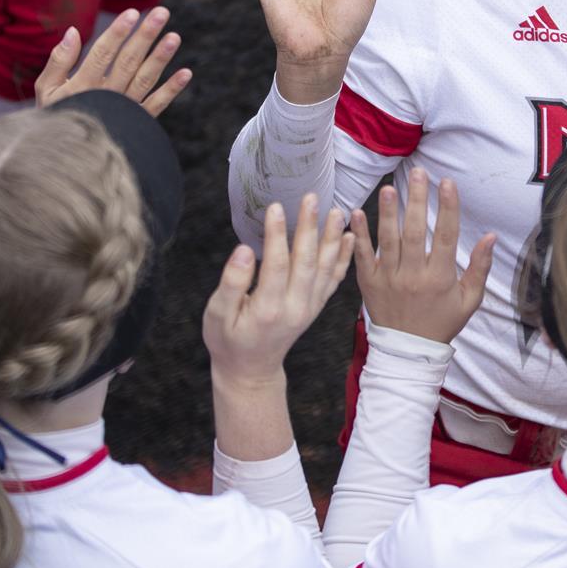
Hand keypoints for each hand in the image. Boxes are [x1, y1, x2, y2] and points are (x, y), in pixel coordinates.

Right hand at [33, 6, 190, 115]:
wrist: (71, 157)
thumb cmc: (56, 116)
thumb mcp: (48, 89)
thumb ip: (59, 60)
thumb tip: (71, 30)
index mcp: (82, 86)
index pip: (102, 54)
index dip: (117, 33)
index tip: (132, 13)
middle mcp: (107, 96)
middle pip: (128, 62)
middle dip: (145, 36)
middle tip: (162, 13)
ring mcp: (124, 110)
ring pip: (145, 80)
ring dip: (160, 59)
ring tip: (174, 37)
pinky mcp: (138, 122)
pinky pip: (157, 105)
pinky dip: (172, 90)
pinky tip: (186, 73)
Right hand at [203, 194, 353, 384]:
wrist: (251, 369)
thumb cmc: (228, 339)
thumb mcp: (216, 315)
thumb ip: (232, 283)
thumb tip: (244, 250)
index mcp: (267, 309)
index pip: (276, 264)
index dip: (276, 235)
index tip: (276, 206)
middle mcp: (295, 308)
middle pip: (306, 261)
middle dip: (309, 227)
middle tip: (311, 198)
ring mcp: (309, 308)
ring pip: (326, 269)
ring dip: (332, 238)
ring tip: (336, 210)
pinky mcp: (316, 307)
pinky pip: (334, 280)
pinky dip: (343, 258)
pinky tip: (349, 237)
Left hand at [352, 168, 494, 344]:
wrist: (408, 351)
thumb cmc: (442, 323)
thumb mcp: (469, 300)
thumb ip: (480, 268)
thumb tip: (491, 237)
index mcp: (440, 278)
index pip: (447, 236)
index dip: (448, 207)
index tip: (447, 183)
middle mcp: (414, 276)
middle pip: (416, 232)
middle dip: (418, 200)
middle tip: (418, 173)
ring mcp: (389, 279)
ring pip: (389, 240)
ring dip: (388, 212)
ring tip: (388, 188)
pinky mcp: (369, 283)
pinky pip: (363, 256)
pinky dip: (359, 235)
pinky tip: (355, 213)